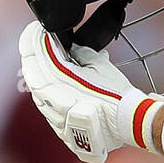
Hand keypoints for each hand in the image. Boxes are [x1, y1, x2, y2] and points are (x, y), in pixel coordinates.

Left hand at [18, 21, 158, 162]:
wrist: (132, 123)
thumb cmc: (118, 95)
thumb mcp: (100, 65)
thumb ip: (80, 54)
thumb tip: (72, 50)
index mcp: (62, 82)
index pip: (37, 57)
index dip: (33, 41)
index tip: (34, 30)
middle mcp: (54, 102)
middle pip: (32, 76)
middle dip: (32, 57)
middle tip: (34, 42)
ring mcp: (57, 120)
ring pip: (37, 95)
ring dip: (37, 77)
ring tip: (41, 63)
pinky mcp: (63, 132)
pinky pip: (47, 111)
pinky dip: (47, 96)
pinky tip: (51, 87)